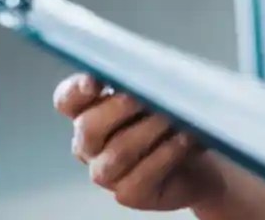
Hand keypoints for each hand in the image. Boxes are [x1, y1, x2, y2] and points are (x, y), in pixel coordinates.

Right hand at [54, 73, 226, 211]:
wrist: (196, 163)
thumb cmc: (172, 120)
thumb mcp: (160, 94)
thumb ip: (146, 81)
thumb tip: (149, 71)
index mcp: (89, 112)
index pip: (68, 99)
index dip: (77, 90)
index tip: (95, 81)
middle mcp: (89, 144)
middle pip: (88, 127)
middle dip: (118, 108)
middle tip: (145, 97)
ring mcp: (106, 172)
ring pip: (117, 153)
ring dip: (148, 131)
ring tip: (173, 118)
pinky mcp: (129, 193)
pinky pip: (141, 176)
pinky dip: (165, 155)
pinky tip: (183, 140)